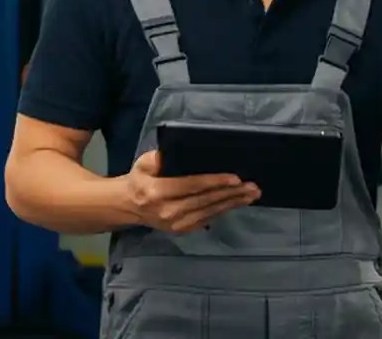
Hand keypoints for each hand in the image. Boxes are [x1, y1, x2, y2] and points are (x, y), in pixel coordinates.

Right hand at [124, 150, 260, 232]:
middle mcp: (168, 211)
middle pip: (206, 200)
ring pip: (210, 212)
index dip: (215, 182)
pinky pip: (208, 219)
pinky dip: (225, 210)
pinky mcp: (182, 230)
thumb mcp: (144, 163)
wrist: (128, 206)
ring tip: (252, 194)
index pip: (192, 186)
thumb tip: (178, 152)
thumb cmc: (140, 179)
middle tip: (252, 186)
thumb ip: (159, 158)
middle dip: (232, 193)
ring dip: (233, 203)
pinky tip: (239, 202)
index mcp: (157, 192)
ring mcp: (175, 224)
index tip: (236, 178)